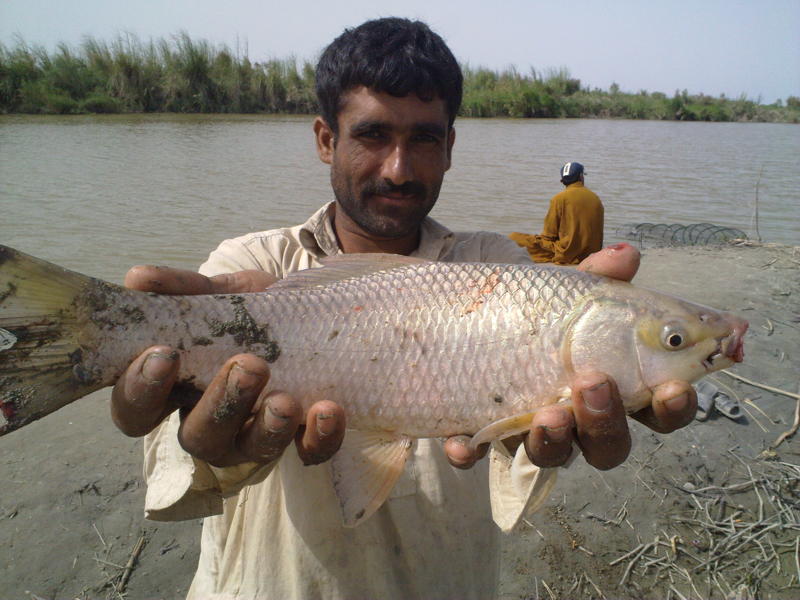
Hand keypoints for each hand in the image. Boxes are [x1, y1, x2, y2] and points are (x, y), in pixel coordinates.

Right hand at [110, 266, 345, 467]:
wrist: (307, 310)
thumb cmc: (245, 311)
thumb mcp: (217, 294)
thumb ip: (181, 289)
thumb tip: (139, 277)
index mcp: (174, 391)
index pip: (137, 409)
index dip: (142, 391)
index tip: (164, 355)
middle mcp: (210, 423)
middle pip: (199, 437)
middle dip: (221, 405)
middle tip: (248, 366)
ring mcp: (255, 436)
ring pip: (252, 451)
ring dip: (268, 428)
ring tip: (285, 400)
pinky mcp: (302, 436)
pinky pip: (309, 452)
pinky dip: (320, 437)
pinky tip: (328, 410)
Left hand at [445, 243, 697, 469]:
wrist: (474, 315)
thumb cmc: (540, 314)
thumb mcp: (565, 293)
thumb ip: (596, 279)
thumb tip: (626, 255)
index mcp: (611, 385)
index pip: (654, 407)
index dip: (672, 407)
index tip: (676, 387)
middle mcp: (576, 418)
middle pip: (607, 444)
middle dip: (606, 422)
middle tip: (594, 383)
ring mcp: (527, 429)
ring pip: (550, 455)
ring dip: (554, 441)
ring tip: (548, 415)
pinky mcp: (479, 432)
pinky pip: (475, 455)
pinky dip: (469, 453)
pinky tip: (462, 443)